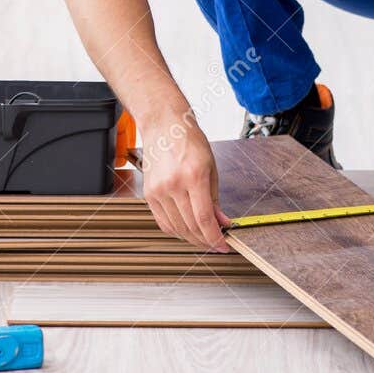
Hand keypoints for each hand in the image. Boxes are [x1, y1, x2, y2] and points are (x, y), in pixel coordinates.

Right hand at [140, 118, 231, 251]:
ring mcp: (158, 191)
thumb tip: (221, 222)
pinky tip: (186, 230)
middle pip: (191, 226)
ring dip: (192, 237)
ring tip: (203, 237)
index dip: (215, 238)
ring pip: (177, 228)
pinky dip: (176, 230)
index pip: (204, 219)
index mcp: (193, 176)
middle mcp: (173, 185)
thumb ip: (215, 199)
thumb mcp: (211, 168)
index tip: (223, 246)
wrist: (164, 126)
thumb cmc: (189, 141)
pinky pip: (163, 222)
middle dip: (206, 241)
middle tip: (216, 244)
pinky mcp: (149, 194)